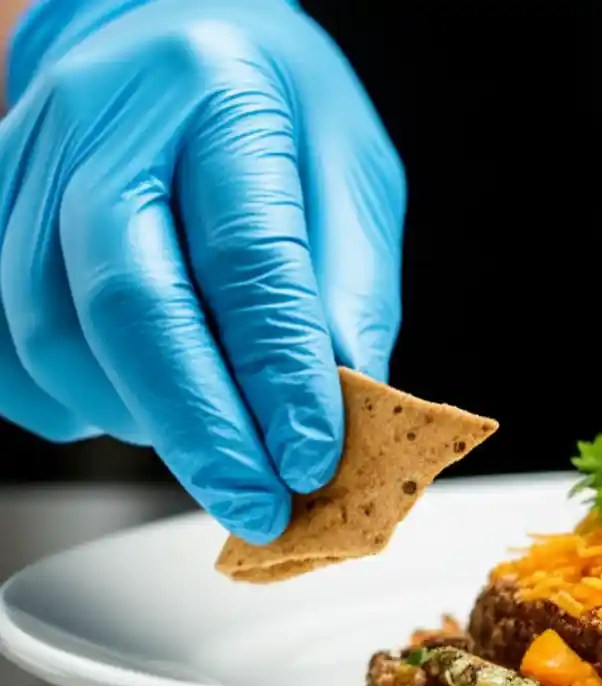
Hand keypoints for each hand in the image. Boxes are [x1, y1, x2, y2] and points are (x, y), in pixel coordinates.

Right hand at [0, 0, 404, 542]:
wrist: (170, 30)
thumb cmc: (278, 107)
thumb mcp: (352, 173)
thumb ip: (349, 287)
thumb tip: (345, 406)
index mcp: (220, 94)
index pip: (248, 257)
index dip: (279, 376)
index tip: (311, 461)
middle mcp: (103, 123)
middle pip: (129, 304)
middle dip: (199, 429)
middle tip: (259, 507)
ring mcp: (26, 164)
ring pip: (53, 334)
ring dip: (140, 420)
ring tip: (215, 449)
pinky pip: (3, 345)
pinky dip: (67, 404)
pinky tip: (133, 409)